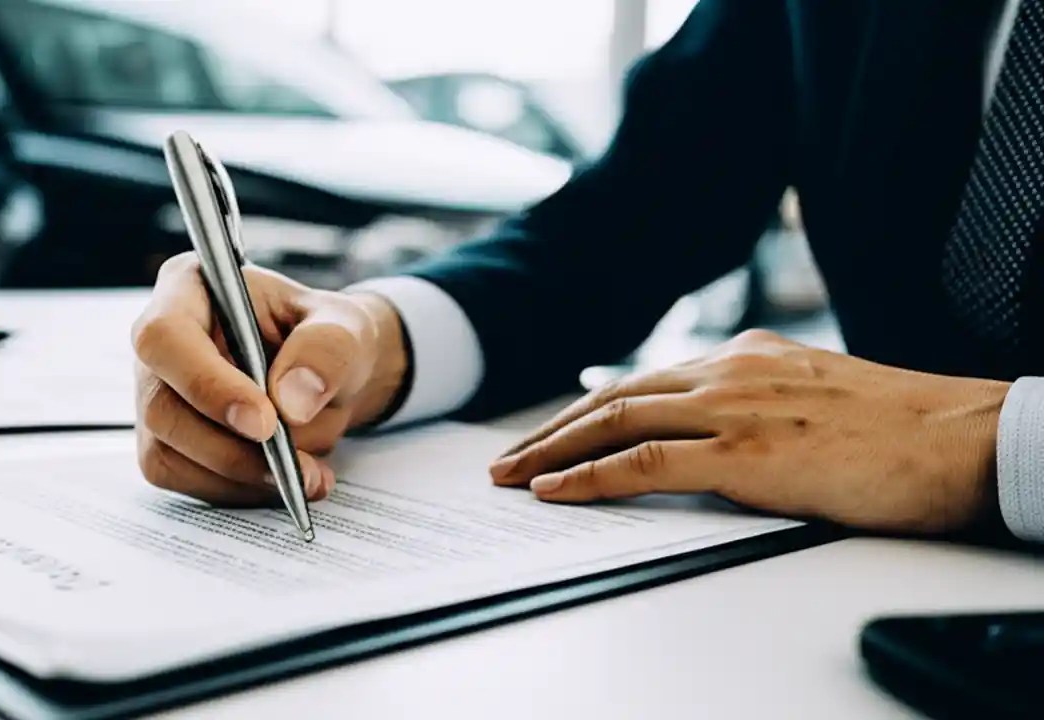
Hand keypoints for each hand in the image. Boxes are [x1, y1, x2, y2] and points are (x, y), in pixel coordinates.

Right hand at [131, 252, 408, 505]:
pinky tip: (283, 479)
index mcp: (191, 289)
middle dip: (231, 448)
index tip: (264, 422)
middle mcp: (161, 346)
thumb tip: (291, 404)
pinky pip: (187, 482)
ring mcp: (158, 397)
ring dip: (241, 476)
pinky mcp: (169, 443)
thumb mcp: (346, 328)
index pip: (164, 336)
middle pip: (161, 407)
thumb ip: (326, 351)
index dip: (205, 384)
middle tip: (294, 464)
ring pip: (170, 455)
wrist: (328, 375)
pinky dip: (240, 490)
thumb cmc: (326, 338)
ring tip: (306, 474)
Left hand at [490, 330, 1010, 533]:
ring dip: (552, 451)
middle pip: (614, 396)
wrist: (960, 438)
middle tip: (506, 457)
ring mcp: (733, 407)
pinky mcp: (746, 451)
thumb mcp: (812, 397)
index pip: (643, 380)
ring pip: (615, 421)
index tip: (550, 431)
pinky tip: (555, 490)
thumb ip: (755, 404)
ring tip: (511, 476)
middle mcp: (728, 371)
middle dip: (551, 429)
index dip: (586, 408)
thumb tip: (710, 436)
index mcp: (744, 356)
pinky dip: (590, 476)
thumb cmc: (897, 429)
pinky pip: (644, 462)